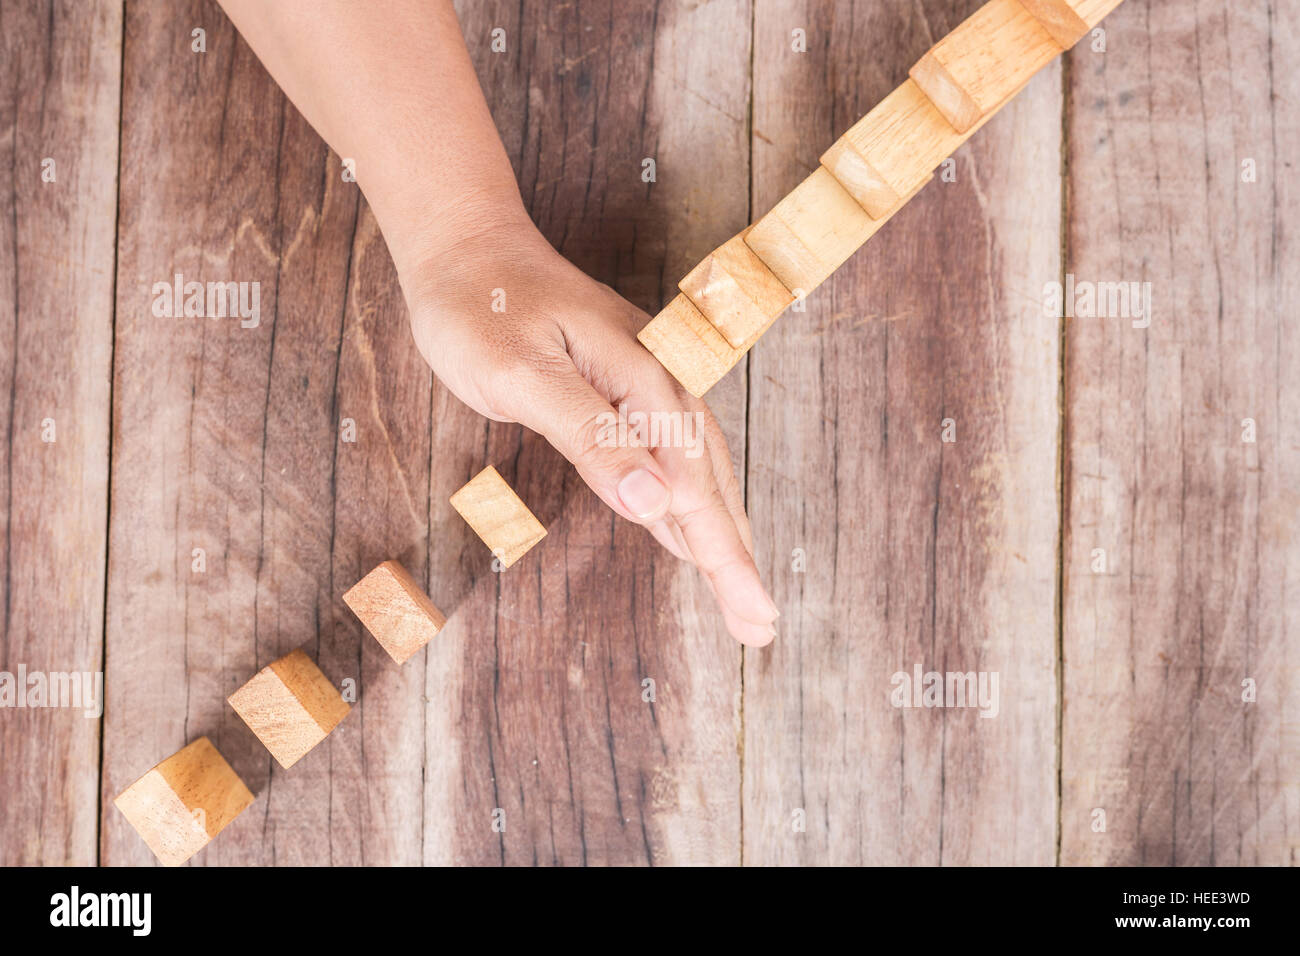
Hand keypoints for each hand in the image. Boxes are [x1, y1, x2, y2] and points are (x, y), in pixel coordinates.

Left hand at [401, 217, 778, 645]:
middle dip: (734, 558)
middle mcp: (656, 383)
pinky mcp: (620, 392)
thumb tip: (654, 502)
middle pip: (710, 484)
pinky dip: (683, 505)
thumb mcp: (522, 374)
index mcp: (643, 380)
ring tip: (740, 598)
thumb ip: (589, 436)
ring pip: (695, 473)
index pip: (694, 484)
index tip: (756, 615)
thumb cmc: (481, 307)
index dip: (725, 555)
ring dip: (717, 536)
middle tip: (760, 627)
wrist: (466, 247)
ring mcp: (641, 386)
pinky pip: (666, 459)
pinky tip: (688, 536)